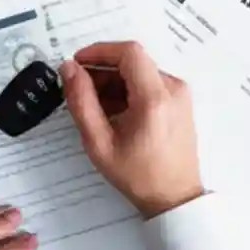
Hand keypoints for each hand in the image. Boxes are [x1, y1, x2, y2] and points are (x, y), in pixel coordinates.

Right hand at [60, 41, 203, 217]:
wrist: (175, 198)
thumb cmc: (137, 175)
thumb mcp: (100, 143)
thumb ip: (81, 102)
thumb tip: (69, 68)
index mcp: (155, 97)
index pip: (128, 52)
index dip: (99, 51)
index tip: (77, 63)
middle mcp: (173, 88)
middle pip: (133, 61)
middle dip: (103, 70)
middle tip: (80, 90)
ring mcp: (180, 94)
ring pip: (141, 72)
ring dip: (114, 81)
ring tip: (95, 107)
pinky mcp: (180, 102)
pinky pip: (150, 83)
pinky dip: (129, 90)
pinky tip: (114, 112)